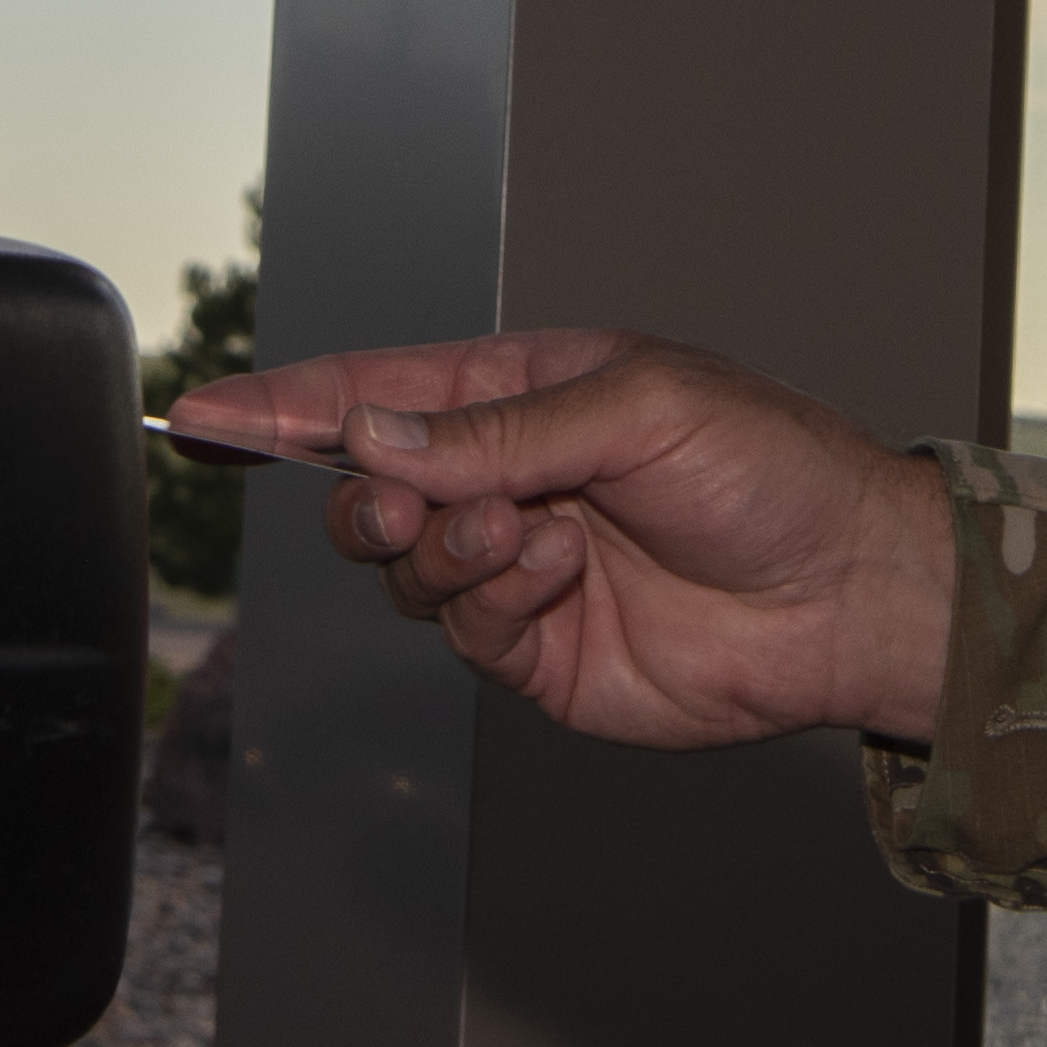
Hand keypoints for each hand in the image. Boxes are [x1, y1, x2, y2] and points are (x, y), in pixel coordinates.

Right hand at [172, 331, 959, 750]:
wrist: (847, 591)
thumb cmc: (769, 467)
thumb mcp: (634, 406)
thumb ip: (493, 427)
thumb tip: (370, 431)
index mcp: (522, 394)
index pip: (375, 393)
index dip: (282, 406)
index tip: (198, 414)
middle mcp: (507, 482)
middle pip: (368, 491)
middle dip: (368, 497)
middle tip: (408, 500)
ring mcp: (518, 571)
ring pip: (404, 571)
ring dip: (446, 551)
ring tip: (528, 535)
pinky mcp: (539, 653)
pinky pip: (464, 631)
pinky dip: (496, 600)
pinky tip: (560, 575)